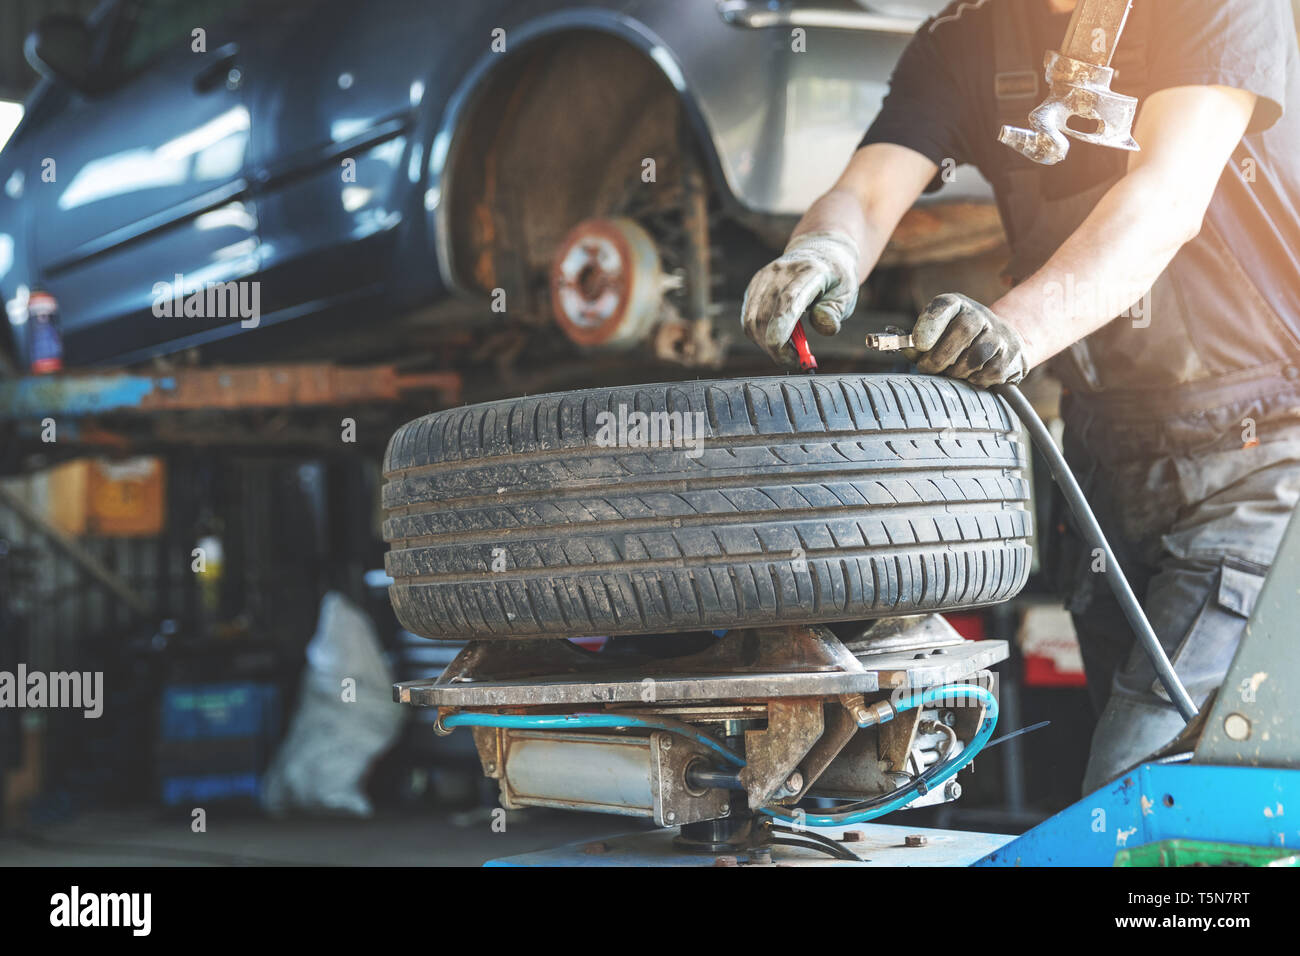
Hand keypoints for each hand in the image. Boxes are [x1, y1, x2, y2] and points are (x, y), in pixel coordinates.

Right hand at [741, 231, 859, 365]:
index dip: (781, 331)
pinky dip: (759, 336)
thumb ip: (835, 310)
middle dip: (776, 349)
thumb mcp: (846, 293)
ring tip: (789, 351)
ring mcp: (763, 278)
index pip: (788, 302)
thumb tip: (823, 328)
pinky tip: (777, 339)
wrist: (820, 251)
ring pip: (751, 322)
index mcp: (808, 271)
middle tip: (796, 362)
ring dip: (766, 345)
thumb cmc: (835, 278)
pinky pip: (748, 319)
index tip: (788, 357)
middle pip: (764, 317)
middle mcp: (780, 272)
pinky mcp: (753, 287)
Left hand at [904, 293, 1029, 386]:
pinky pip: (990, 373)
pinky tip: (971, 376)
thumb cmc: (959, 342)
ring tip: (951, 373)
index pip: (945, 305)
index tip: (919, 344)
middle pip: (963, 330)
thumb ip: (920, 344)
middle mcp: (980, 315)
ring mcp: (1000, 334)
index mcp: (957, 306)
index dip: (930, 323)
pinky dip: (976, 380)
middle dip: (940, 357)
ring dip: (957, 372)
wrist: (1002, 343)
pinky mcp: (1012, 355)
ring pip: (977, 356)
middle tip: (928, 368)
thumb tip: (911, 352)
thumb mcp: (937, 335)